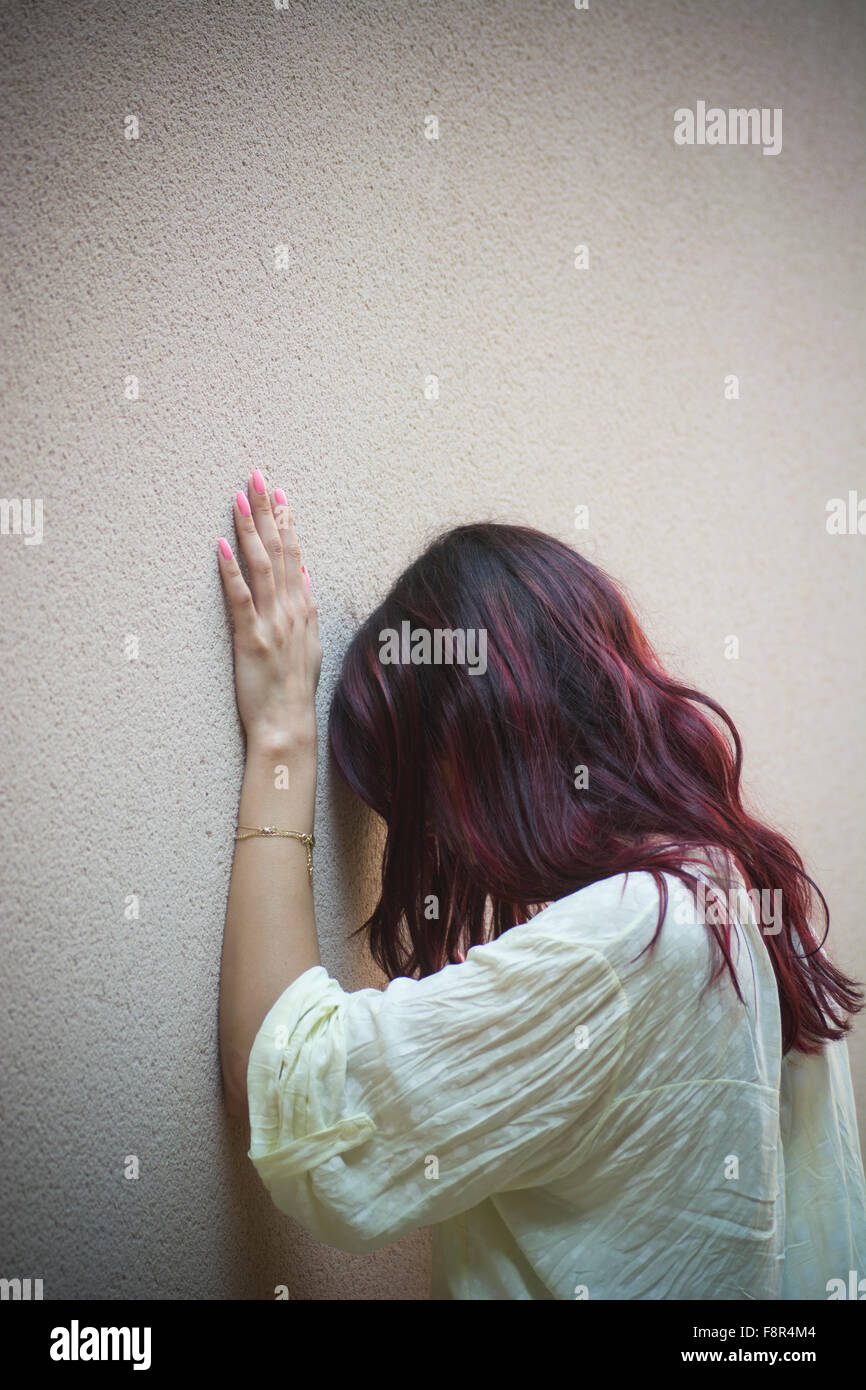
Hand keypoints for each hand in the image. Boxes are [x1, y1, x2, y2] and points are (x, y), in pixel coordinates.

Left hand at [217, 471, 320, 753]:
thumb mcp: (310, 645)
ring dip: (250, 528)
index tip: (280, 495)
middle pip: (278, 550)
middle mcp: (290, 610)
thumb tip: (302, 574)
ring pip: (261, 565)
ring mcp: (271, 623)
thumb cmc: (294, 692)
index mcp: (303, 610)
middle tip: (258, 477)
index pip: (295, 556)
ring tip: (240, 497)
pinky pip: (240, 597)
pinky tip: (223, 544)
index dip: (287, 522)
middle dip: (267, 511)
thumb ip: (305, 607)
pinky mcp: (250, 639)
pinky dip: (231, 569)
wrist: (288, 727)